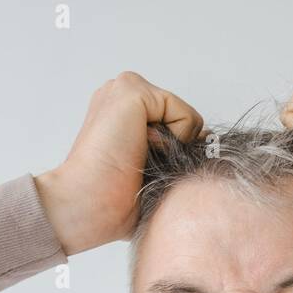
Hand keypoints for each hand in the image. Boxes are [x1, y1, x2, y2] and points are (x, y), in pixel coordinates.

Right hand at [34, 72, 204, 255]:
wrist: (85, 204)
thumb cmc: (111, 200)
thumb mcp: (150, 171)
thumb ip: (172, 150)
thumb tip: (207, 138)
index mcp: (118, 112)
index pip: (171, 124)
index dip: (171, 151)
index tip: (140, 169)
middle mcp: (118, 95)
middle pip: (180, 120)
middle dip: (172, 148)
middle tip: (138, 166)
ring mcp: (123, 89)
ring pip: (184, 118)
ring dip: (170, 148)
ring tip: (136, 159)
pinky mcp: (132, 91)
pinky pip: (186, 116)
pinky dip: (174, 141)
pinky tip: (139, 150)